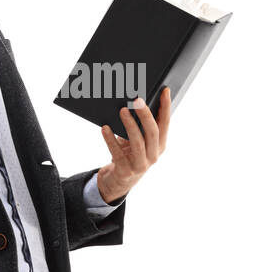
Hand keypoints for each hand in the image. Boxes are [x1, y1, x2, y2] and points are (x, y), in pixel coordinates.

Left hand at [97, 86, 171, 202]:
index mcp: (160, 145)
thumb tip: (135, 100)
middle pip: (153, 132)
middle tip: (137, 100)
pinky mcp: (125, 171)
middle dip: (146, 115)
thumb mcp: (138, 140)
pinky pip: (117, 153)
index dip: (166, 107)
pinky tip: (105, 128)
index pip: (165, 123)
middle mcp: (153, 155)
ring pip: (137, 142)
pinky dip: (110, 139)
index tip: (164, 90)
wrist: (118, 181)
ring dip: (129, 125)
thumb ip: (140, 125)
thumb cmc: (129, 154)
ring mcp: (140, 165)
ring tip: (122, 110)